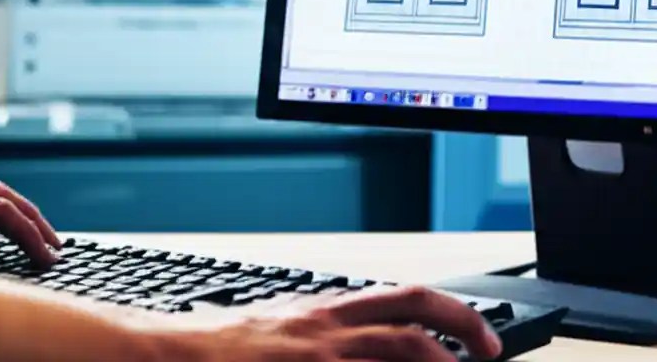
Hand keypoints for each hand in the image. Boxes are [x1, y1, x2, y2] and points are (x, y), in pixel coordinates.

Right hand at [169, 286, 503, 361]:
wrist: (167, 356)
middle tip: (489, 352)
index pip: (403, 300)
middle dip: (462, 326)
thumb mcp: (280, 331)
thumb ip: (326, 335)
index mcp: (326, 312)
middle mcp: (326, 327)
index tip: (474, 339)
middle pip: (412, 311)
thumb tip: (367, 344)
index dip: (449, 316)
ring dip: (436, 358)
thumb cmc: (218, 350)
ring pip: (397, 343)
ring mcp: (315, 353)